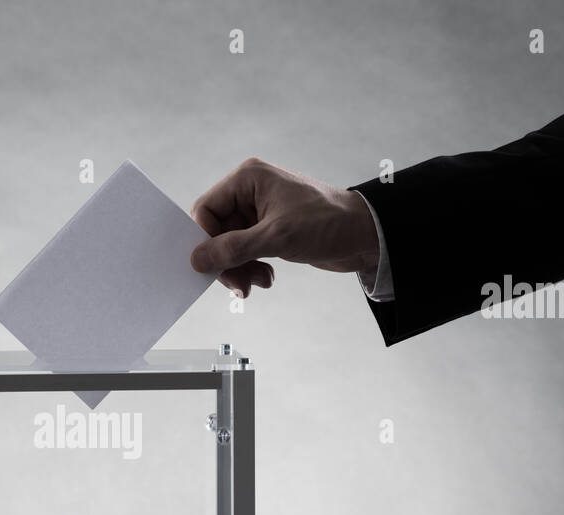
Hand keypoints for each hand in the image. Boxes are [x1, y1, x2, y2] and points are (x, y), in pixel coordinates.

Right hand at [190, 157, 380, 297]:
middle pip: (217, 231)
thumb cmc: (328, 223)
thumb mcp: (276, 237)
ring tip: (257, 283)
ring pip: (231, 245)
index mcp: (249, 179)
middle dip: (226, 260)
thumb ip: (233, 249)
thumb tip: (197, 259)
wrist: (366, 235)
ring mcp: (260, 212)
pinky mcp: (270, 230)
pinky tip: (268, 277)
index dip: (205, 240)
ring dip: (240, 268)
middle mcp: (251, 192)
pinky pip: (247, 252)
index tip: (212, 266)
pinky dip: (252, 268)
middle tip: (238, 285)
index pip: (207, 209)